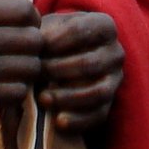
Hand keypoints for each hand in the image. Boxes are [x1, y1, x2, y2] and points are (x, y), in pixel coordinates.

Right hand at [0, 0, 44, 108]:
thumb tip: (34, 19)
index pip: (25, 9)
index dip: (31, 21)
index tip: (23, 29)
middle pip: (35, 40)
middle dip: (32, 48)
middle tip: (19, 54)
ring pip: (32, 68)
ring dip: (25, 72)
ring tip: (8, 72)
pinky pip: (19, 92)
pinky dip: (14, 93)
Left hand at [37, 12, 124, 134]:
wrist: (66, 56)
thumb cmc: (55, 37)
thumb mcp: (51, 27)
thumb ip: (43, 31)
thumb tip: (33, 45)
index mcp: (104, 26)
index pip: (82, 31)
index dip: (56, 41)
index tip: (36, 49)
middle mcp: (115, 52)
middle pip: (89, 64)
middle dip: (59, 70)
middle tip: (35, 75)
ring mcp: (115, 80)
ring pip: (97, 93)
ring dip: (68, 98)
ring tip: (43, 99)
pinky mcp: (109, 104)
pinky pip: (98, 115)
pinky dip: (79, 120)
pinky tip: (58, 122)